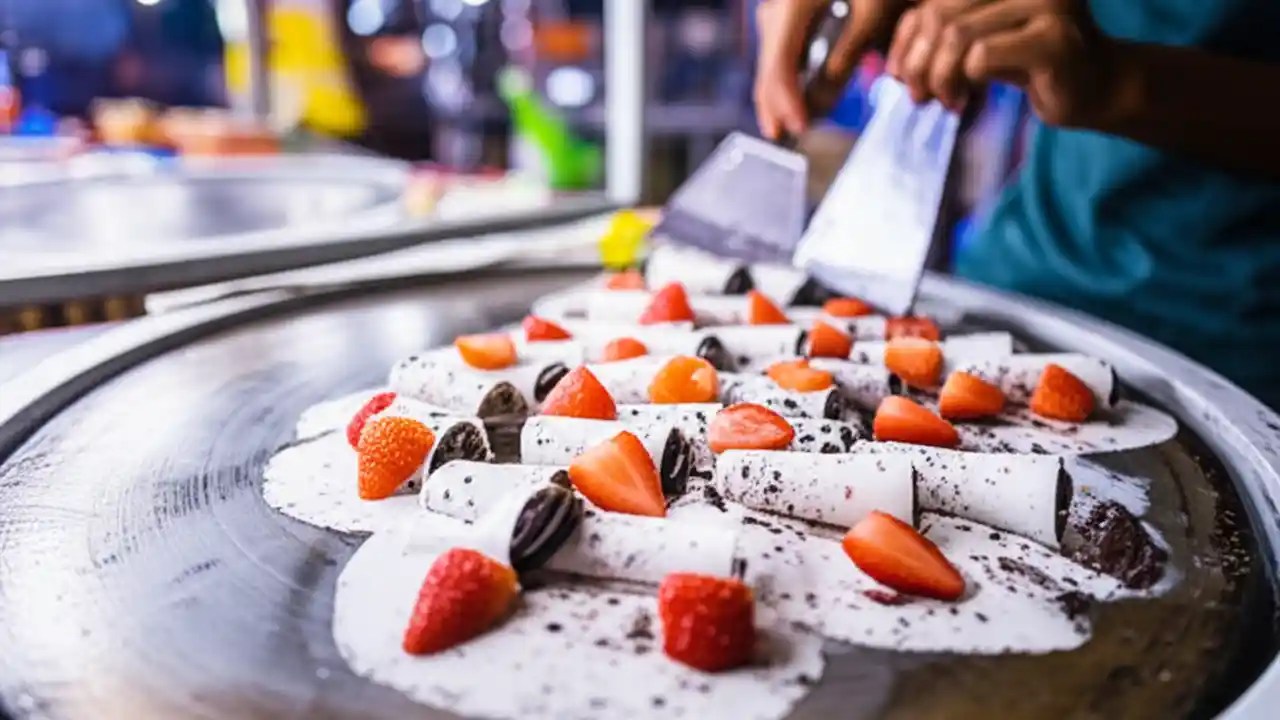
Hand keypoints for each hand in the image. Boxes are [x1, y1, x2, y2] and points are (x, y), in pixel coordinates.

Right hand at [754, 0, 909, 139]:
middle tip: (788, 138)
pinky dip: (789, 76)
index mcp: (792, 6)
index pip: (780, 68)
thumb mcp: (871, 15)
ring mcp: (777, 9)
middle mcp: (776, 8)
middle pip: (768, 67)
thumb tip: (818, 110)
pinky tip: (799, 96)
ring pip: (772, 61)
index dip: (787, 103)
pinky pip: (780, 51)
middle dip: (779, 105)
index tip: (799, 129)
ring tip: (795, 122)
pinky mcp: (786, 12)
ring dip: (783, 94)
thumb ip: (843, 64)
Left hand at [885, 0, 1118, 126]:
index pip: (933, 0)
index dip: (906, 37)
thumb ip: (940, 33)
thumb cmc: (1031, 64)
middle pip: (940, 15)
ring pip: (957, 36)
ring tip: (944, 100)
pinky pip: (981, 57)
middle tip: (919, 95)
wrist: (1098, 87)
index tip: (900, 74)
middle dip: (918, 62)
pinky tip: (966, 100)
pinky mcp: (1053, 39)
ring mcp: (1045, 3)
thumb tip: (893, 61)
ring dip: (939, 76)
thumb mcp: (978, 41)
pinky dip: (963, 81)